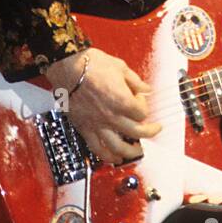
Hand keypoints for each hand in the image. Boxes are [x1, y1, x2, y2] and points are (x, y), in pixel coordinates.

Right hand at [46, 48, 160, 164]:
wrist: (67, 67)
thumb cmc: (91, 64)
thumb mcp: (120, 67)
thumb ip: (135, 81)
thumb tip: (145, 88)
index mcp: (123, 101)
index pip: (142, 113)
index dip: (144, 106)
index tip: (140, 99)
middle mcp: (112, 116)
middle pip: (137, 132)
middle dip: (149, 131)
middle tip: (154, 129)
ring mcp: (98, 124)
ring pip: (118, 146)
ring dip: (131, 152)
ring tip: (137, 151)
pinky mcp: (84, 128)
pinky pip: (97, 148)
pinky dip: (107, 156)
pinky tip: (114, 158)